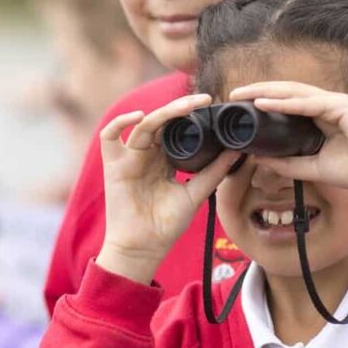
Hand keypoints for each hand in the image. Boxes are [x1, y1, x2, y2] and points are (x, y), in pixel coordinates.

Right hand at [96, 94, 239, 282]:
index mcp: (164, 159)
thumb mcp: (196, 193)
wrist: (145, 247)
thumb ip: (214, 171)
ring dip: (162, 113)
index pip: (176, 128)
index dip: (190, 115)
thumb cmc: (167, 224)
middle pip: (161, 121)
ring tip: (185, 108)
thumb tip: (238, 150)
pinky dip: (120, 122)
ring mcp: (129, 158)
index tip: (212, 107)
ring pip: (142, 124)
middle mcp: (146, 154)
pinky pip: (108, 136)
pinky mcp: (113, 166)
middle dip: (180, 108)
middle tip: (203, 100)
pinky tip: (138, 117)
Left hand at [227, 81, 347, 197]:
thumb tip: (259, 158)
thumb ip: (288, 163)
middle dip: (259, 92)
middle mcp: (327, 105)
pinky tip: (265, 103)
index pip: (287, 103)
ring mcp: (336, 103)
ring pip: (294, 92)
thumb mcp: (313, 168)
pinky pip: (308, 103)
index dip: (263, 102)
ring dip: (266, 92)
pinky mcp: (343, 107)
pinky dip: (285, 103)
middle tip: (234, 95)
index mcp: (322, 116)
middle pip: (287, 93)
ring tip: (243, 94)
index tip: (240, 106)